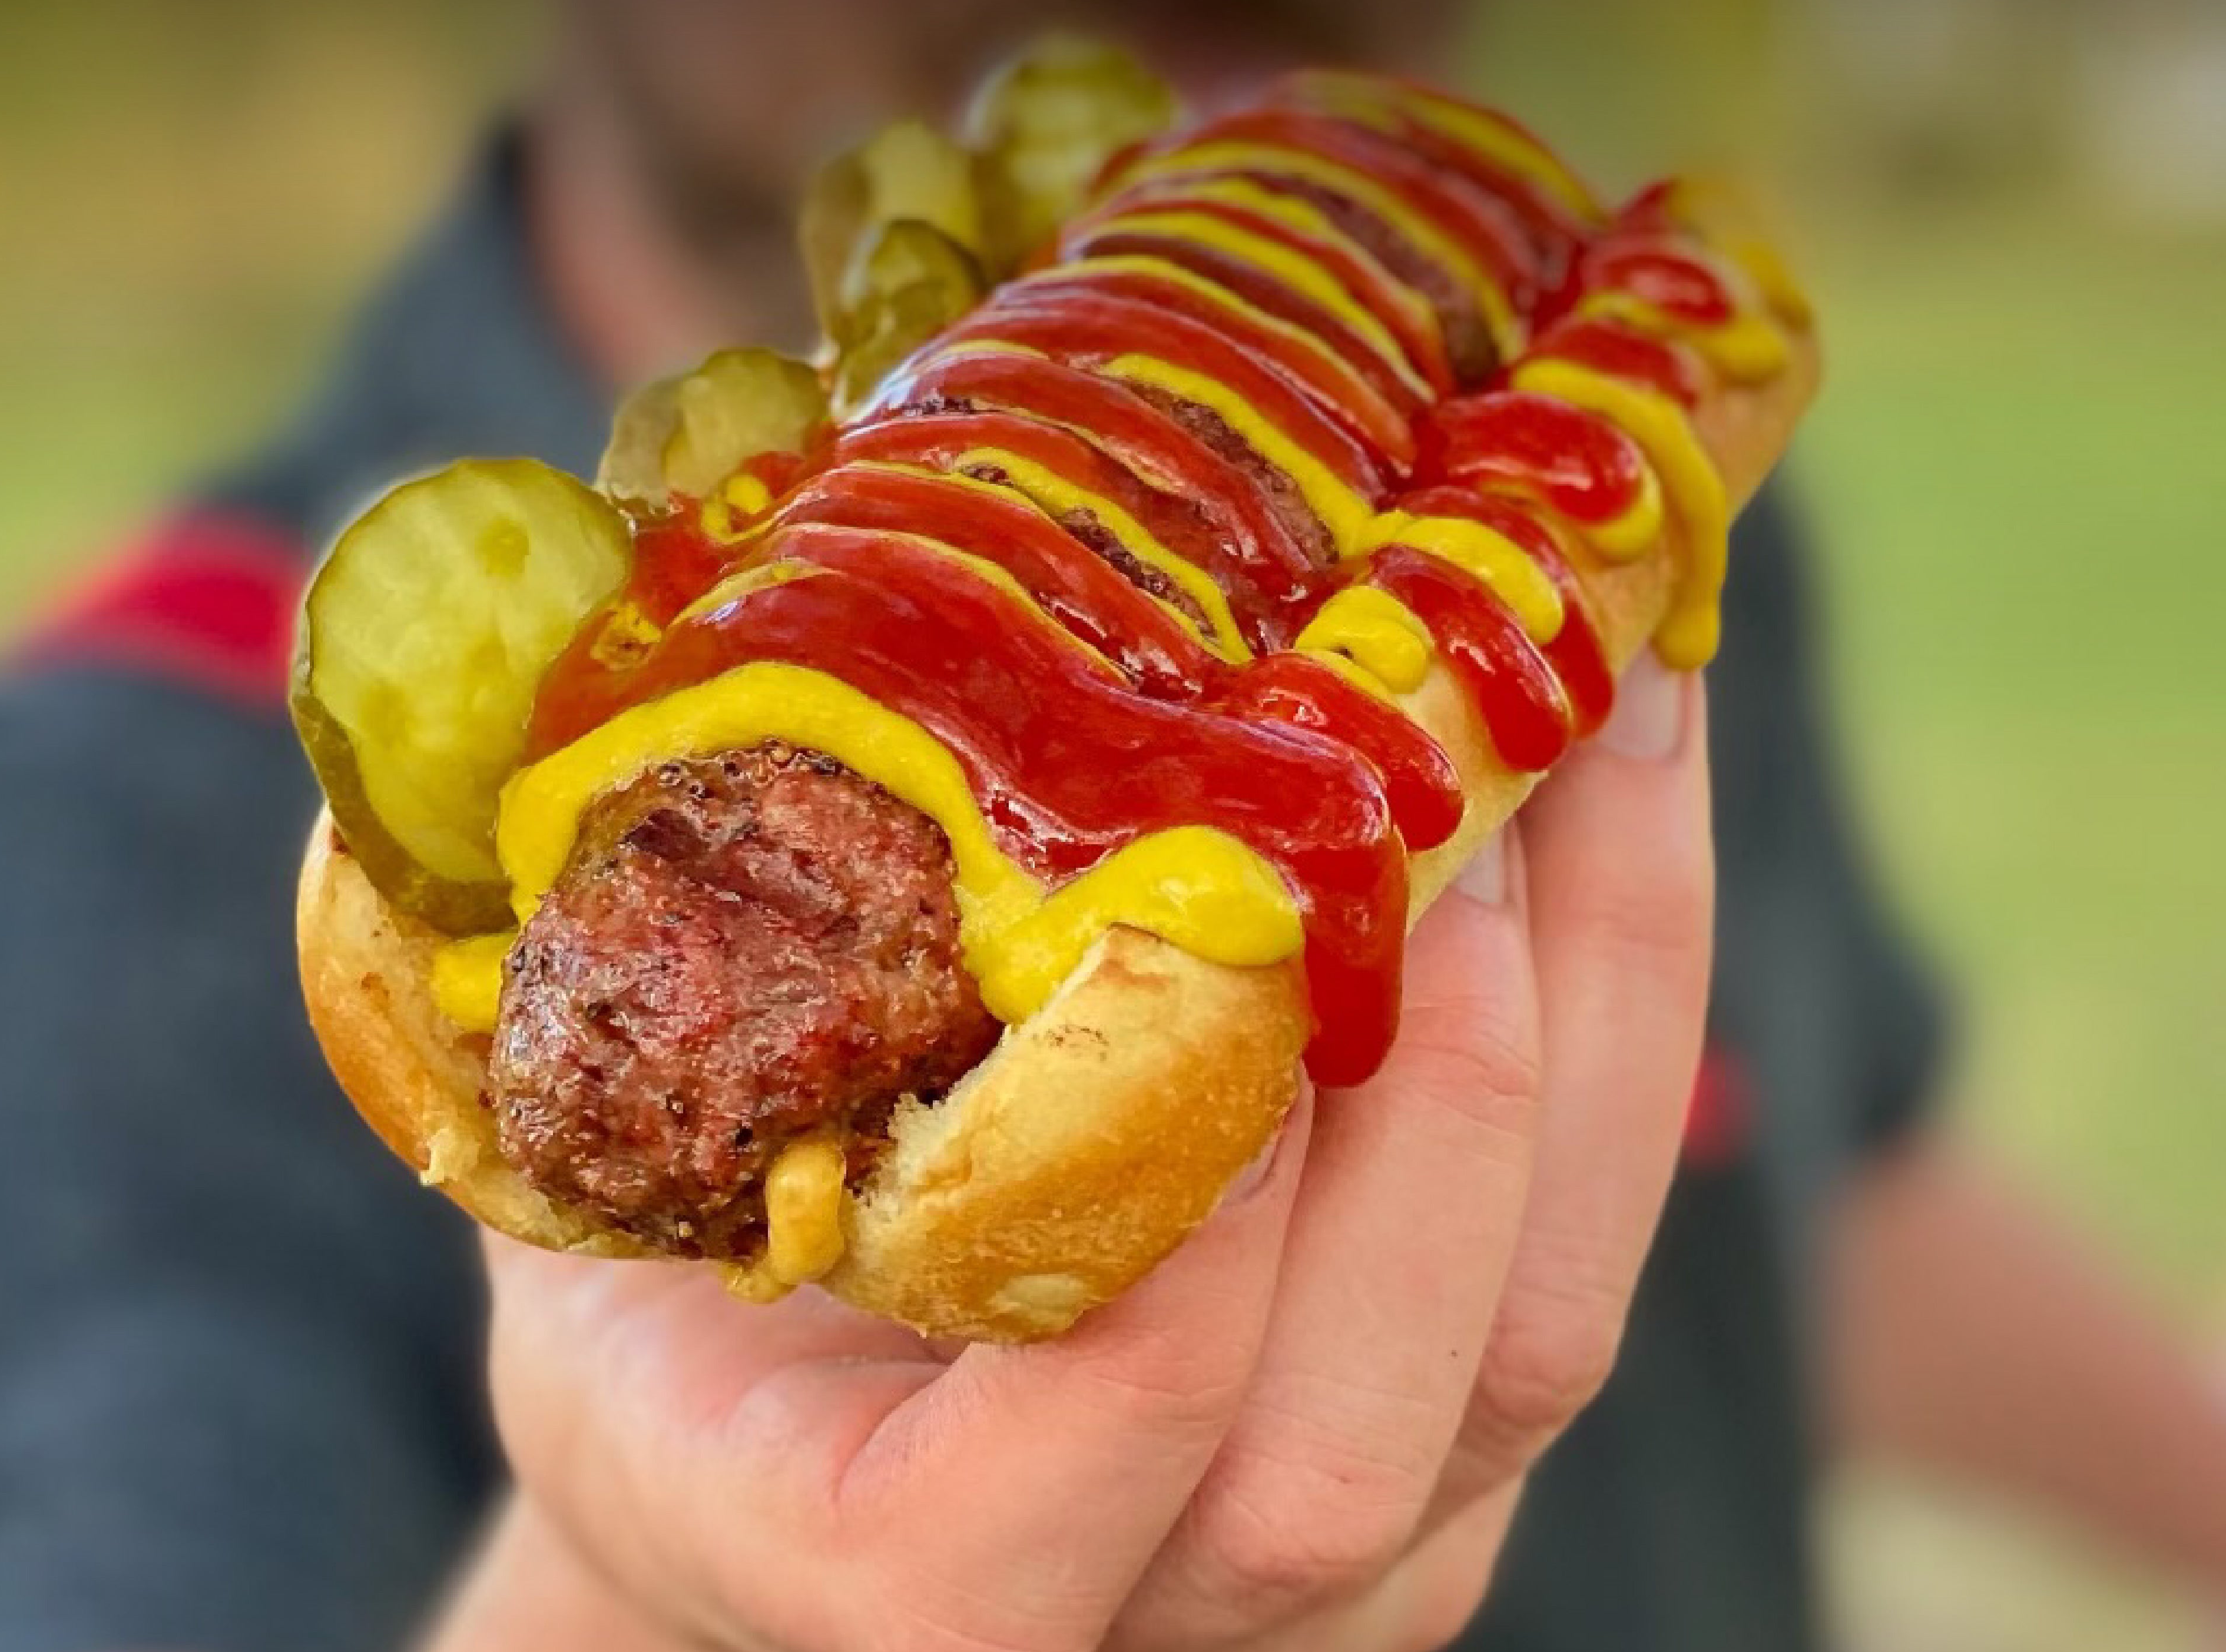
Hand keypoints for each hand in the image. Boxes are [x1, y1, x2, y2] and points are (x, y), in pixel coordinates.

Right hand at [431, 660, 1713, 1651]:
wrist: (774, 1441)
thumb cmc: (665, 1282)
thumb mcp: (596, 1176)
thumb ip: (683, 1049)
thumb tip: (754, 670)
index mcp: (865, 1597)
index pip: (996, 1546)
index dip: (1131, 1299)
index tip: (1184, 991)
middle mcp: (1132, 1639)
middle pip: (1337, 1462)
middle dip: (1426, 1106)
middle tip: (1433, 773)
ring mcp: (1336, 1584)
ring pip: (1528, 1354)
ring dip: (1588, 1010)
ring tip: (1578, 712)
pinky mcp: (1464, 1475)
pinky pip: (1583, 1262)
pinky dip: (1629, 1015)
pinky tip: (1614, 784)